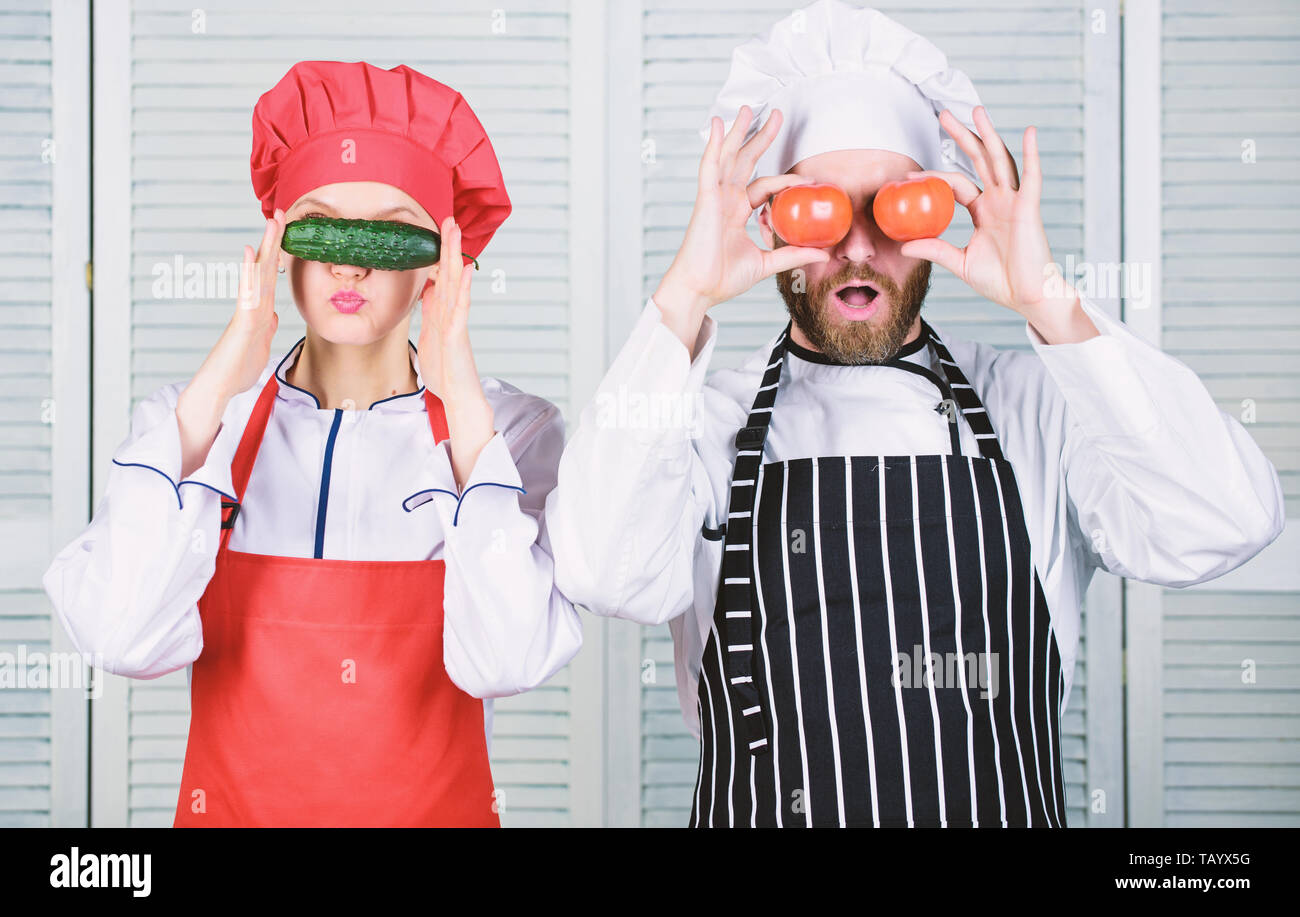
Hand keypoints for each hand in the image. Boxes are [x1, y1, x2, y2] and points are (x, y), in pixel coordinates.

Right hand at [177, 209, 284, 476]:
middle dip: (273, 240)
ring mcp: (246, 310)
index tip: (285, 230)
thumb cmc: (238, 366)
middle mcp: (252, 304)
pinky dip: (248, 273)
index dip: (279, 253)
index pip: (272, 275)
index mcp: (259, 309)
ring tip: (271, 223)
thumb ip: (266, 325)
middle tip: (279, 212)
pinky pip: (247, 293)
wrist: (219, 385)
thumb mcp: (260, 342)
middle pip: (265, 266)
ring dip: (265, 247)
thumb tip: (272, 313)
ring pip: (258, 273)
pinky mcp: (242, 321)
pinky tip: (249, 254)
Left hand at [418, 216, 494, 490]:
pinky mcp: (458, 336)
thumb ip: (431, 315)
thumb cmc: (446, 376)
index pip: (442, 279)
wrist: (459, 399)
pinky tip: (462, 271)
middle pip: (452, 274)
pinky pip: (459, 308)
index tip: (439, 233)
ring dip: (455, 258)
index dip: (440, 256)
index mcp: (444, 316)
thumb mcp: (429, 340)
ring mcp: (457, 324)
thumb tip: (428, 292)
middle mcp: (453, 315)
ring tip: (454, 233)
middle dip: (449, 247)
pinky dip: (460, 289)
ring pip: (457, 284)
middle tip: (449, 220)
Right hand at [654, 105, 829, 349]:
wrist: (699, 290)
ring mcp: (714, 198)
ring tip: (748, 109)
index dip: (785, 180)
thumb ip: (792, 254)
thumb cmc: (722, 279)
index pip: (764, 186)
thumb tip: (823, 253)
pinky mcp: (705, 200)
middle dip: (760, 137)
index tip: (809, 178)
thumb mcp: (765, 264)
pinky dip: (713, 145)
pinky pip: (710, 167)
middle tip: (777, 115)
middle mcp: (726, 200)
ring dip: (738, 132)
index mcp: (737, 212)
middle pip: (745, 161)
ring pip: (729, 157)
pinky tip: (717, 125)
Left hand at [898, 106, 1089, 336]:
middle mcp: (999, 201)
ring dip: (989, 135)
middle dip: (963, 137)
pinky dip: (1031, 155)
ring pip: (1000, 161)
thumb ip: (935, 250)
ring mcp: (1015, 202)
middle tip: (944, 115)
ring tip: (977, 111)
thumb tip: (903, 245)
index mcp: (984, 211)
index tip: (910, 175)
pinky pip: (1032, 178)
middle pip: (978, 161)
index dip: (935, 176)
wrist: (1028, 298)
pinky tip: (1028, 132)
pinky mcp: (1030, 209)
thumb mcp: (960, 263)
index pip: (957, 184)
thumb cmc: (1000, 282)